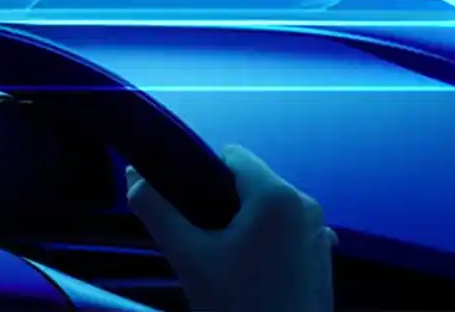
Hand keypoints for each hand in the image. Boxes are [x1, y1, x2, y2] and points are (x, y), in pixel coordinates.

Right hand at [126, 145, 335, 311]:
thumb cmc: (237, 306)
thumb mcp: (188, 257)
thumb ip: (156, 210)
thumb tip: (133, 175)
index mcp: (277, 195)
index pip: (231, 156)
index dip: (202, 175)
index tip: (187, 210)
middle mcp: (305, 205)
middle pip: (249, 183)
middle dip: (221, 204)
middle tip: (201, 243)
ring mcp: (318, 232)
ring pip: (265, 209)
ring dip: (241, 225)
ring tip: (224, 263)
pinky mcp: (322, 256)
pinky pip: (284, 231)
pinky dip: (263, 242)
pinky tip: (249, 275)